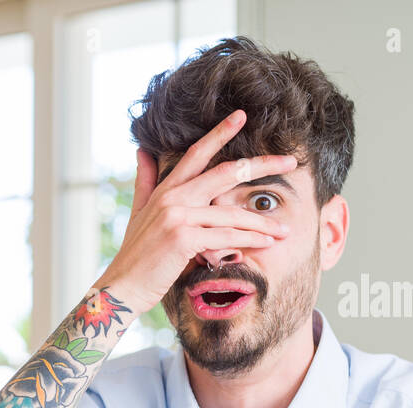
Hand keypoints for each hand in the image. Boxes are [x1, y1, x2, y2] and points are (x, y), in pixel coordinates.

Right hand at [96, 109, 296, 310]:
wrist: (122, 287)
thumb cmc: (135, 256)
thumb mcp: (139, 212)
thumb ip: (145, 181)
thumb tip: (142, 151)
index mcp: (166, 190)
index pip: (196, 154)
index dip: (219, 133)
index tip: (242, 116)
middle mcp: (172, 198)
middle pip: (226, 173)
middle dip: (262, 166)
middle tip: (290, 160)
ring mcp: (177, 217)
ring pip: (231, 213)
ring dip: (261, 223)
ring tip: (283, 230)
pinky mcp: (183, 239)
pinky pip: (226, 237)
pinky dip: (248, 240)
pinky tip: (266, 244)